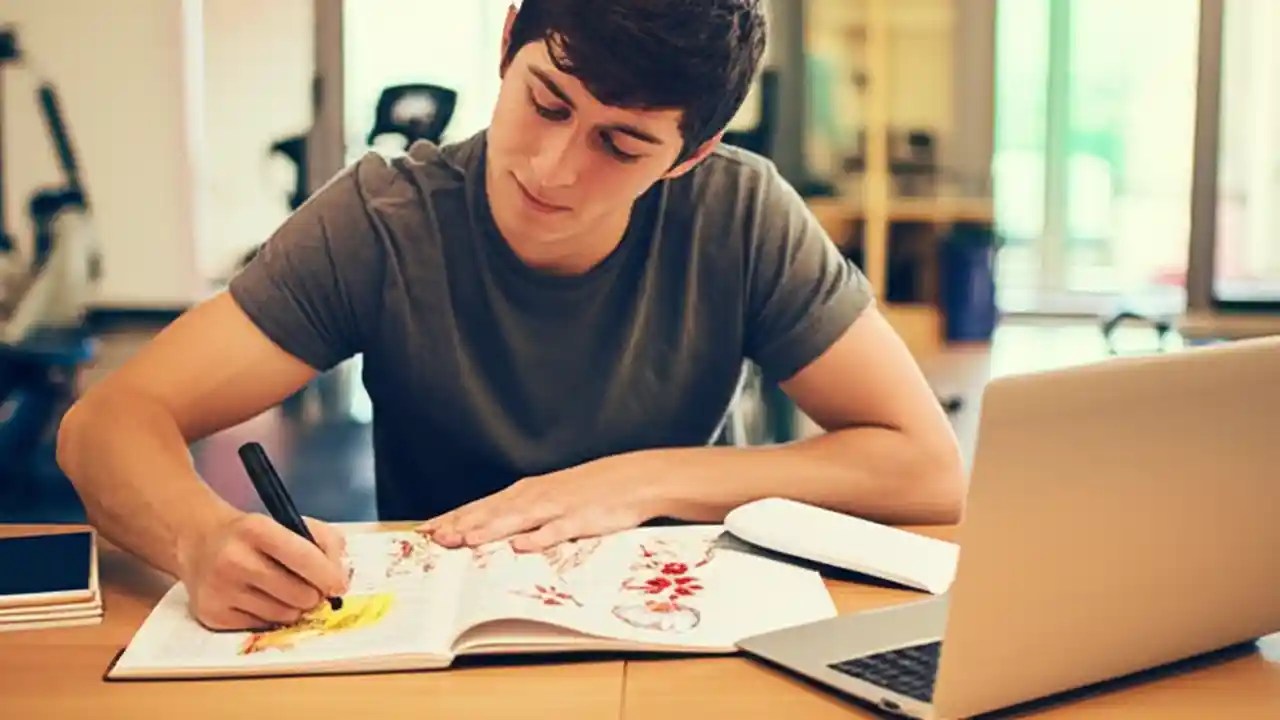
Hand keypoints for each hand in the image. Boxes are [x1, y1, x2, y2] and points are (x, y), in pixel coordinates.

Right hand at [176, 510, 349, 630]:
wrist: (200, 542)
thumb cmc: (255, 535)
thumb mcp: (290, 523)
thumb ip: (325, 542)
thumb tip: (340, 578)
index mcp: (256, 529)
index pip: (304, 557)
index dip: (329, 576)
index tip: (339, 586)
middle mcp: (233, 559)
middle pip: (299, 594)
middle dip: (313, 594)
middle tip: (309, 587)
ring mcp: (220, 589)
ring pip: (284, 615)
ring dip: (294, 607)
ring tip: (283, 591)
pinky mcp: (211, 614)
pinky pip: (262, 627)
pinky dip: (270, 617)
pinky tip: (261, 599)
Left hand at [417, 455, 661, 551]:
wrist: (636, 478)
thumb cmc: (593, 490)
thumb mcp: (553, 498)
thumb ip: (524, 514)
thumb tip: (494, 531)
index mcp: (527, 492)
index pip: (481, 506)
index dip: (453, 519)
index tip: (425, 531)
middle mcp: (536, 496)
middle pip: (492, 512)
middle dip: (461, 525)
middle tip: (432, 539)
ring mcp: (558, 507)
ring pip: (517, 519)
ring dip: (489, 529)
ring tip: (464, 541)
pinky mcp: (582, 519)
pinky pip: (557, 530)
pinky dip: (538, 537)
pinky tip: (521, 546)